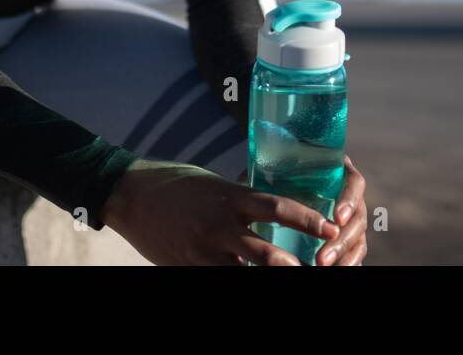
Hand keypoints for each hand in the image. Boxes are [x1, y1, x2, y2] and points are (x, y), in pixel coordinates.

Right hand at [101, 158, 339, 265]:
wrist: (131, 196)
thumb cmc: (177, 184)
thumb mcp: (215, 183)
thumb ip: (242, 196)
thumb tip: (271, 205)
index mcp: (230, 198)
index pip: (278, 207)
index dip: (308, 220)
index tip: (332, 227)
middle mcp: (220, 226)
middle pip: (268, 253)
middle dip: (296, 265)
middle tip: (320, 266)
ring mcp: (204, 251)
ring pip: (247, 274)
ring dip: (273, 276)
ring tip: (294, 275)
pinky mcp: (190, 267)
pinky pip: (222, 279)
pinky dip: (240, 280)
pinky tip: (251, 278)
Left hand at [236, 156, 366, 265]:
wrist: (289, 182)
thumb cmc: (280, 172)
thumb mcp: (276, 169)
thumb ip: (267, 172)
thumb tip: (242, 180)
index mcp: (338, 171)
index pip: (354, 182)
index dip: (349, 199)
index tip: (337, 217)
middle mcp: (349, 193)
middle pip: (358, 217)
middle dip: (342, 240)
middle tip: (321, 259)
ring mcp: (352, 216)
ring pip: (358, 238)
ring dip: (343, 255)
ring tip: (322, 267)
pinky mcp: (349, 235)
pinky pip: (355, 251)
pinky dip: (349, 262)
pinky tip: (338, 270)